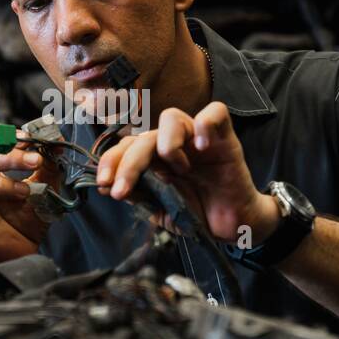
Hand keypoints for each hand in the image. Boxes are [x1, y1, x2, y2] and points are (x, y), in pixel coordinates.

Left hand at [96, 101, 279, 244]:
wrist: (234, 226)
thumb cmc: (200, 213)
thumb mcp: (164, 210)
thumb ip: (141, 196)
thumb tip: (108, 187)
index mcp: (156, 159)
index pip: (127, 147)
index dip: (111, 162)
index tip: (104, 185)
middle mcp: (174, 144)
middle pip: (144, 136)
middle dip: (127, 163)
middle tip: (121, 190)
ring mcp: (199, 139)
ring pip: (171, 117)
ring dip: (165, 142)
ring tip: (176, 170)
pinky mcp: (225, 137)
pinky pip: (216, 112)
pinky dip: (205, 124)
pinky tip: (201, 148)